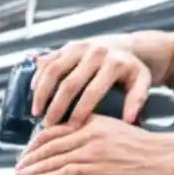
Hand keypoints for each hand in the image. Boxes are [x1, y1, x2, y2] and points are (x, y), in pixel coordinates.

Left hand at [15, 116, 173, 174]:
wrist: (170, 158)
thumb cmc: (151, 153)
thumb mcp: (119, 136)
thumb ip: (98, 142)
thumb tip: (82, 161)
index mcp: (95, 120)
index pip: (58, 129)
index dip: (38, 141)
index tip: (29, 150)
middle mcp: (89, 131)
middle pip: (49, 143)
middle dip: (30, 155)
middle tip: (19, 165)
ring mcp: (91, 149)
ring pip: (51, 158)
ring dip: (31, 168)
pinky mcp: (95, 167)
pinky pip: (60, 173)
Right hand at [30, 36, 162, 125]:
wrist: (128, 46)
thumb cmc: (132, 71)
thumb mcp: (141, 83)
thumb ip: (137, 100)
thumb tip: (128, 120)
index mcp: (114, 63)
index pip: (92, 91)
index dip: (80, 111)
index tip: (71, 129)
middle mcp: (95, 52)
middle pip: (70, 83)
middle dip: (57, 106)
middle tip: (48, 126)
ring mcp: (80, 46)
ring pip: (54, 70)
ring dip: (42, 92)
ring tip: (36, 112)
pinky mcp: (68, 45)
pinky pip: (49, 60)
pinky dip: (38, 76)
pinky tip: (32, 92)